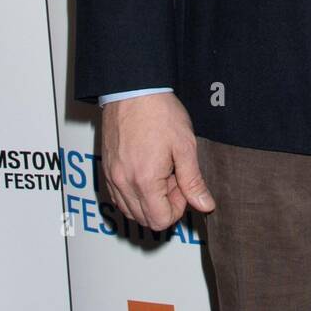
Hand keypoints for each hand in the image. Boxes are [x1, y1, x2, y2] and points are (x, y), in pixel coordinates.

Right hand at [101, 92, 215, 231]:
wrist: (133, 90)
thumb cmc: (159, 113)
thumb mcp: (185, 146)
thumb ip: (193, 181)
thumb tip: (205, 205)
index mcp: (144, 181)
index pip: (161, 220)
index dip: (177, 207)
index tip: (182, 185)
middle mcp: (123, 183)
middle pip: (144, 219)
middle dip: (163, 204)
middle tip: (173, 177)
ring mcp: (112, 177)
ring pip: (129, 211)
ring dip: (148, 200)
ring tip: (160, 171)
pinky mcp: (106, 169)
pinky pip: (118, 196)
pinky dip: (133, 193)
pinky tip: (146, 170)